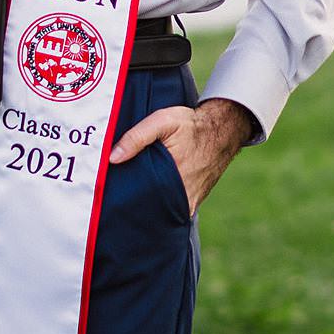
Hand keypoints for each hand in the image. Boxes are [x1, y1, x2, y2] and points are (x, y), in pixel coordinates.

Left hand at [109, 98, 258, 213]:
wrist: (223, 129)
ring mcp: (189, 202)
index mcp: (170, 179)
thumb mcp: (162, 122)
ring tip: (132, 199)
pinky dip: (161, 205)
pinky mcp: (193, 202)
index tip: (111, 199)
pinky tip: (151, 197)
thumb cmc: (191, 125)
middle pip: (149, 209)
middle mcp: (182, 197)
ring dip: (148, 206)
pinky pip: (173, 209)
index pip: (140, 201)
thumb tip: (112, 158)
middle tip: (117, 201)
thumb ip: (136, 138)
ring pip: (161, 211)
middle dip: (134, 206)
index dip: (125, 200)